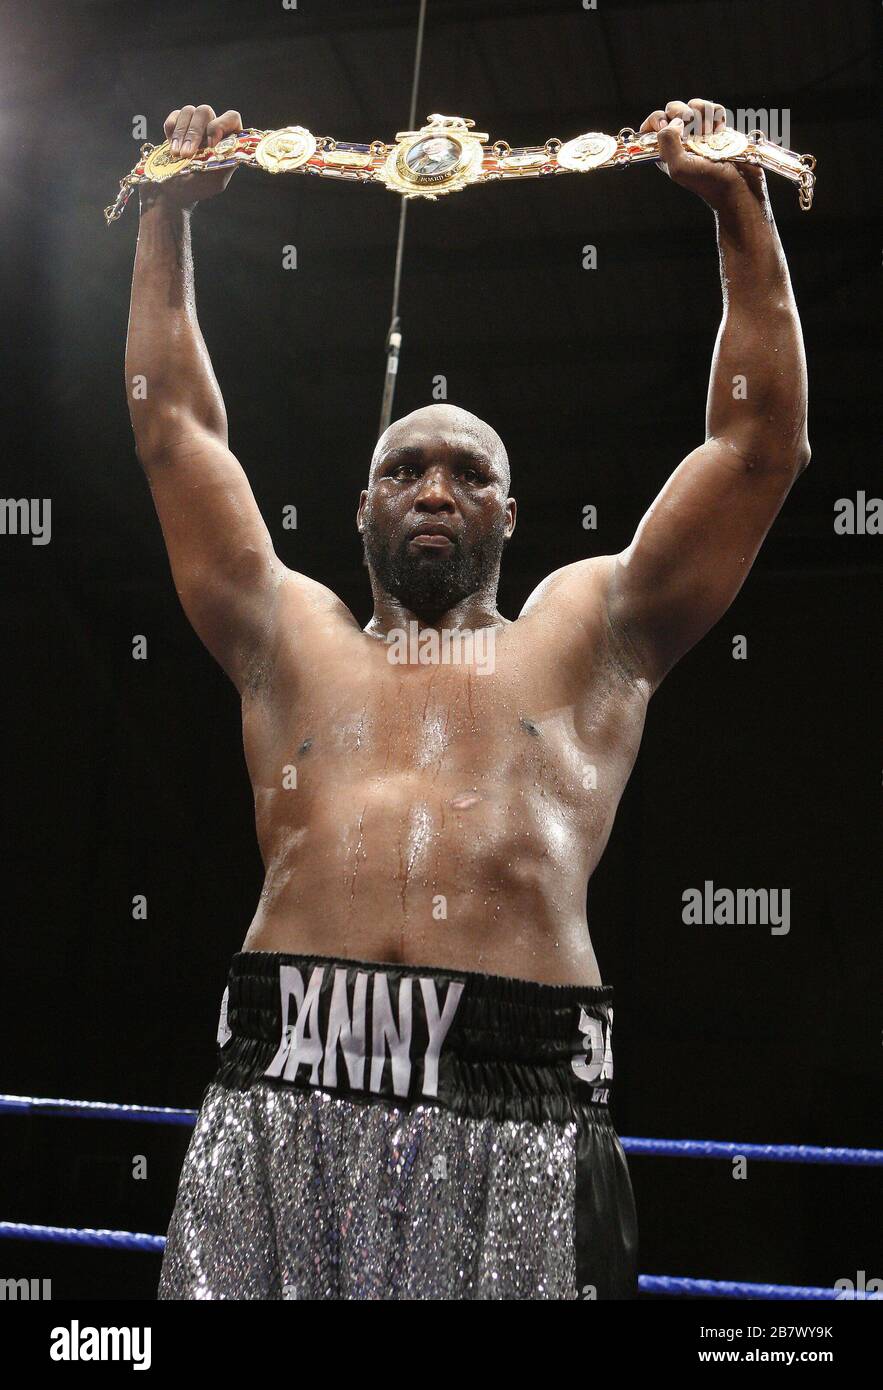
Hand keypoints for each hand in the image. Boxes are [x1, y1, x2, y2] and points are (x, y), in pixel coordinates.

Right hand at [140, 104, 242, 211]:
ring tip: (176, 155)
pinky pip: (174, 115)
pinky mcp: (177, 125)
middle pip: (205, 111)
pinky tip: (170, 145)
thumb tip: (231, 147)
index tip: (210, 144)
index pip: (231, 118)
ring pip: (189, 111)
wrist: (170, 192)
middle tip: (185, 154)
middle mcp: (211, 128)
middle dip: (194, 133)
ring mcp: (193, 124)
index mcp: (226, 140)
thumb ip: (226, 161)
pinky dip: (171, 128)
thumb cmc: (195, 188)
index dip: (221, 125)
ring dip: (181, 133)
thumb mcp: (215, 180)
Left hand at [639, 98, 764, 209]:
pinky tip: (719, 130)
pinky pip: (712, 108)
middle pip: (671, 110)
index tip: (665, 125)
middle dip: (681, 113)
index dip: (656, 120)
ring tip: (708, 132)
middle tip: (692, 129)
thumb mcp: (679, 167)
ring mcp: (699, 132)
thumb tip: (675, 121)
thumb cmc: (708, 181)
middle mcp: (680, 140)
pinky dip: (716, 114)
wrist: (737, 183)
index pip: (650, 127)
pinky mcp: (717, 127)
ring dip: (701, 114)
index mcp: (665, 150)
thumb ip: (667, 142)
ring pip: (693, 105)